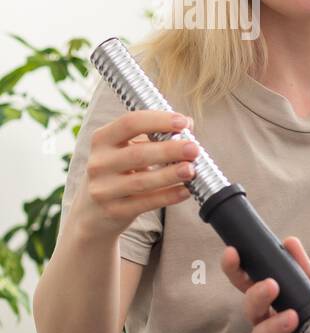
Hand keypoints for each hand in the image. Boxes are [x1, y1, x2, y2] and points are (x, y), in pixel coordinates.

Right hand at [69, 110, 198, 240]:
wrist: (92, 211)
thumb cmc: (118, 172)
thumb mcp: (126, 149)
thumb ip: (154, 135)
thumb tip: (188, 123)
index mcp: (102, 139)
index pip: (129, 123)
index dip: (158, 120)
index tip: (183, 122)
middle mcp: (99, 163)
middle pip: (138, 153)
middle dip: (169, 150)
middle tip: (194, 149)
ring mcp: (104, 188)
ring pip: (142, 181)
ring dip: (170, 174)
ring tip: (192, 170)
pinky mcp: (114, 210)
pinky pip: (146, 203)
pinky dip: (168, 196)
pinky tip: (186, 191)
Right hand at [220, 236, 309, 332]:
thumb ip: (308, 271)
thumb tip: (290, 242)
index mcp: (278, 301)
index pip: (249, 284)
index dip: (237, 270)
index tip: (233, 253)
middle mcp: (272, 324)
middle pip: (250, 310)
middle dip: (255, 297)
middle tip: (271, 286)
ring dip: (274, 326)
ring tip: (294, 317)